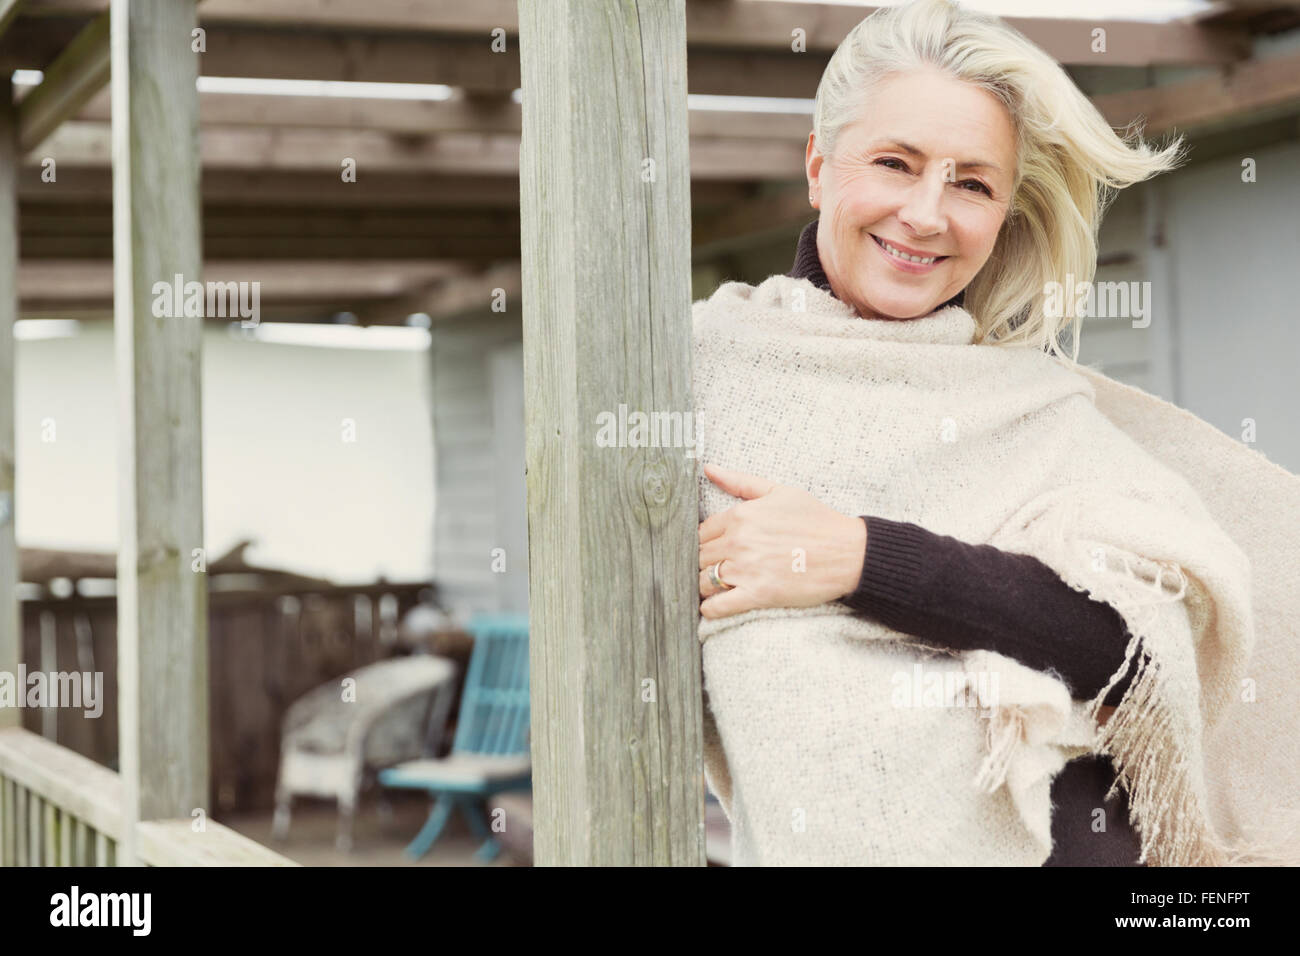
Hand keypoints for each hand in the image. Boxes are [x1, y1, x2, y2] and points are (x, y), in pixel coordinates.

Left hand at [699, 463, 866, 618]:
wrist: (847, 552)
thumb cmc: (816, 520)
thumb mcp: (779, 491)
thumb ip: (740, 481)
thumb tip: (708, 469)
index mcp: (740, 516)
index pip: (701, 532)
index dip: (705, 541)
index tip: (713, 548)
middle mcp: (738, 542)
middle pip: (699, 557)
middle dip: (703, 563)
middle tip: (715, 567)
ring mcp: (746, 569)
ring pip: (703, 581)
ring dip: (705, 585)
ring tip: (715, 587)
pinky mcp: (758, 594)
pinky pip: (718, 606)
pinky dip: (710, 609)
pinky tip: (712, 606)